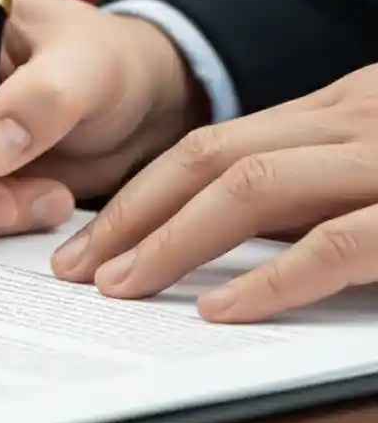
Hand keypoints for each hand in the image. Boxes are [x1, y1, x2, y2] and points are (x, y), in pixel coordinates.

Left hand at [53, 63, 377, 322]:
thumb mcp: (372, 166)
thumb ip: (308, 194)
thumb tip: (215, 237)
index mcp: (337, 112)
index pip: (213, 146)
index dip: (139, 194)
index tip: (87, 242)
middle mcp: (351, 123)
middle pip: (211, 158)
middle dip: (130, 214)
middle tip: (74, 267)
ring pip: (251, 188)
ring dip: (172, 241)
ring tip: (118, 287)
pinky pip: (333, 245)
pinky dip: (269, 280)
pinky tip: (218, 309)